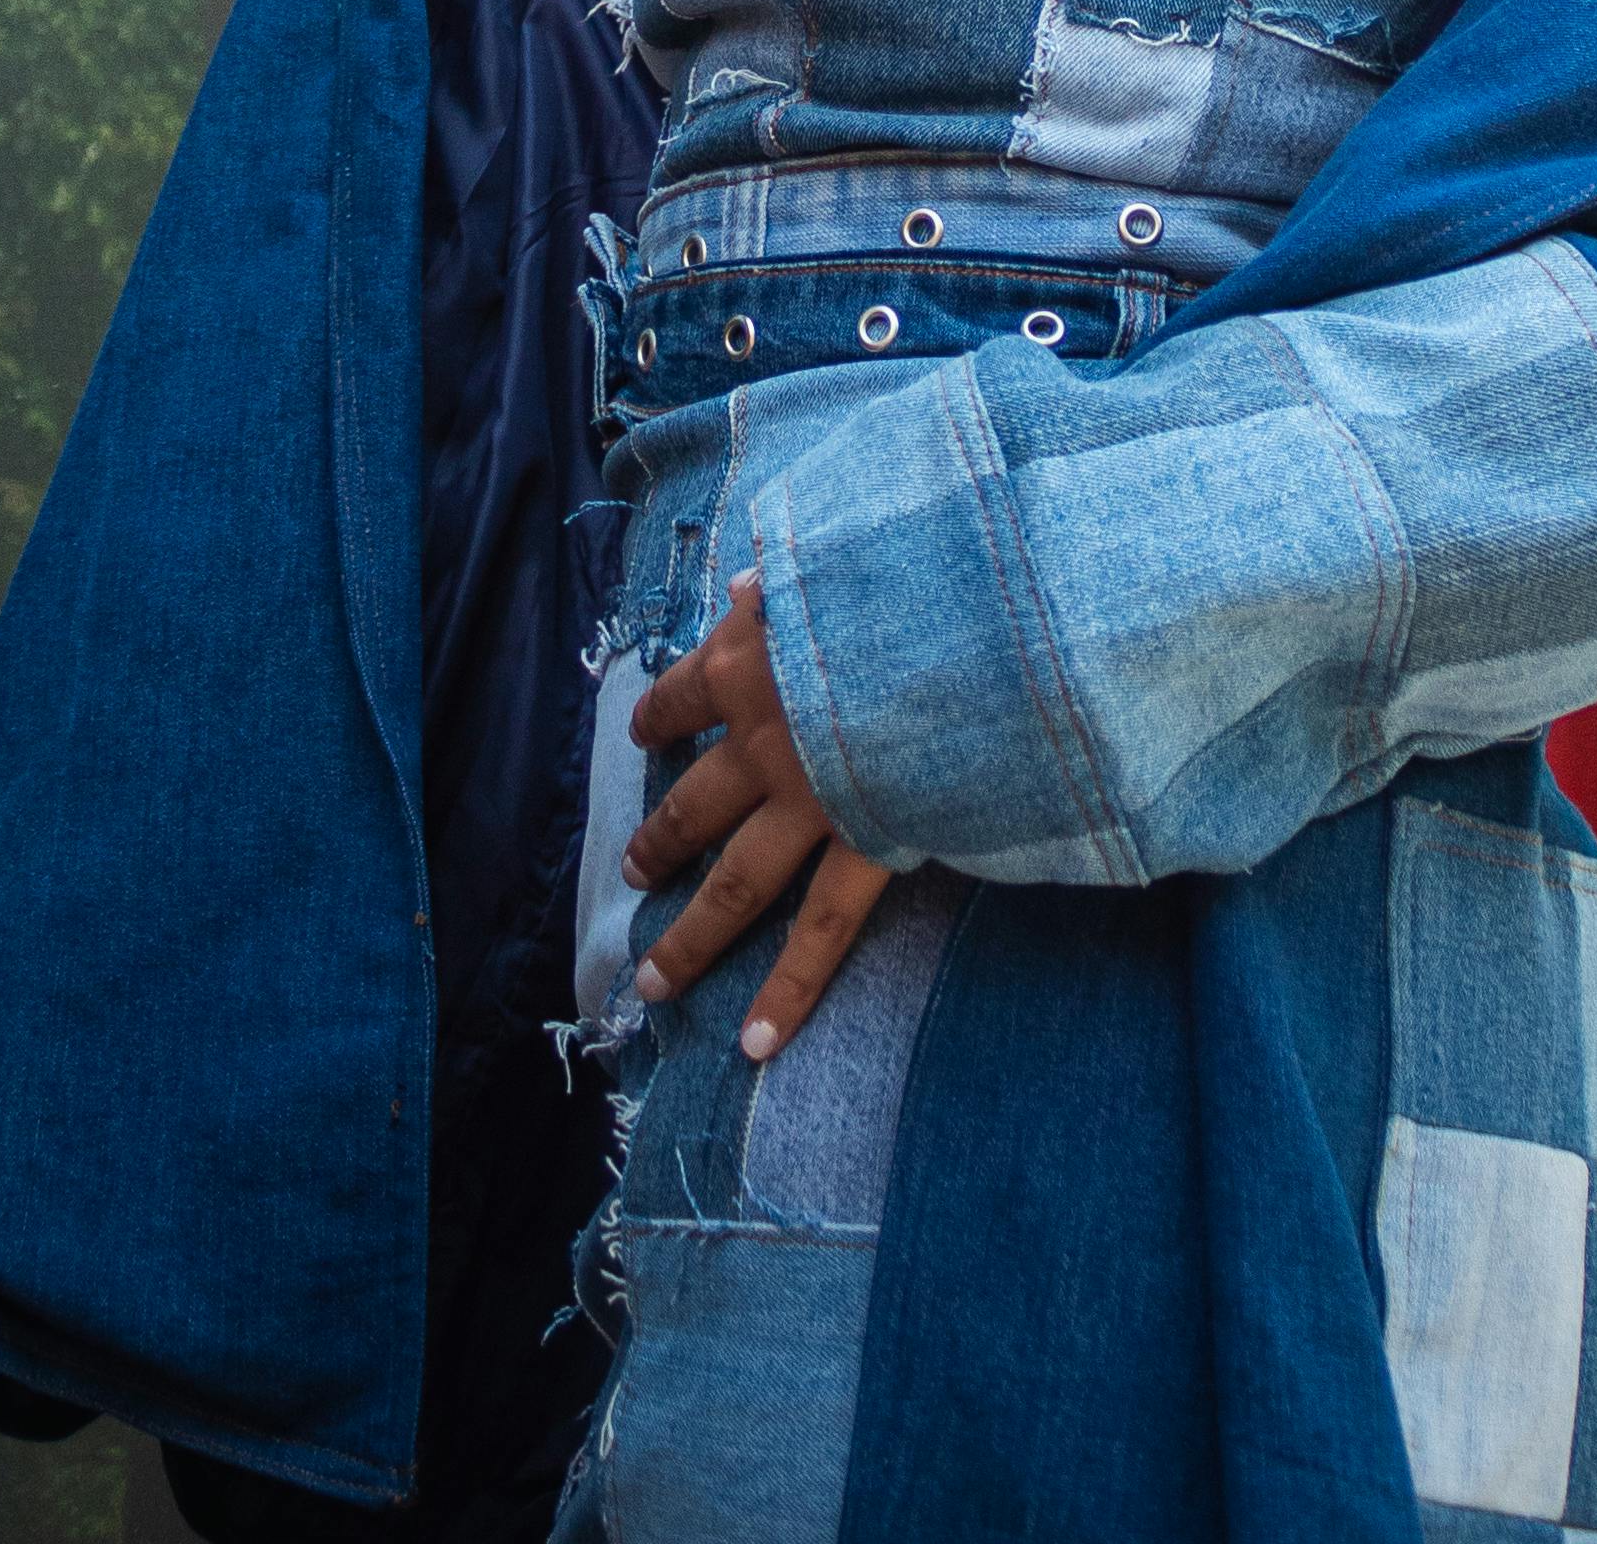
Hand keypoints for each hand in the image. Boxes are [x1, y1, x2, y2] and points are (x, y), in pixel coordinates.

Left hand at [625, 572, 889, 1058]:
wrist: (963, 619)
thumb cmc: (902, 571)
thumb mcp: (828, 553)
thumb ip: (785, 573)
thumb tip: (750, 577)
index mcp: (749, 660)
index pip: (683, 692)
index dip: (659, 714)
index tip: (643, 728)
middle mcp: (764, 741)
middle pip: (692, 804)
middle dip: (660, 842)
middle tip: (634, 871)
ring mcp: (809, 802)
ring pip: (736, 882)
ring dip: (691, 933)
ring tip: (654, 976)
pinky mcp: (867, 844)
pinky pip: (823, 929)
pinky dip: (790, 988)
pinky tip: (757, 1043)